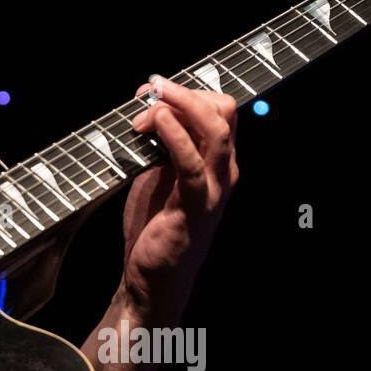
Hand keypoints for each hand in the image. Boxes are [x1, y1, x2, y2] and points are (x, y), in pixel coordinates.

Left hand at [121, 75, 239, 323]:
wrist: (154, 279)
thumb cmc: (155, 224)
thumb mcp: (158, 173)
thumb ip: (160, 143)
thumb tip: (147, 106)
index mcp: (217, 161)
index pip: (218, 107)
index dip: (184, 91)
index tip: (148, 92)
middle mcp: (223, 171)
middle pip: (223, 110)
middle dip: (182, 92)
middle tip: (146, 96)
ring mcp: (213, 189)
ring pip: (215, 130)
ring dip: (180, 105)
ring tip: (149, 103)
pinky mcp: (195, 207)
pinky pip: (192, 163)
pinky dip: (174, 136)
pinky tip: (155, 124)